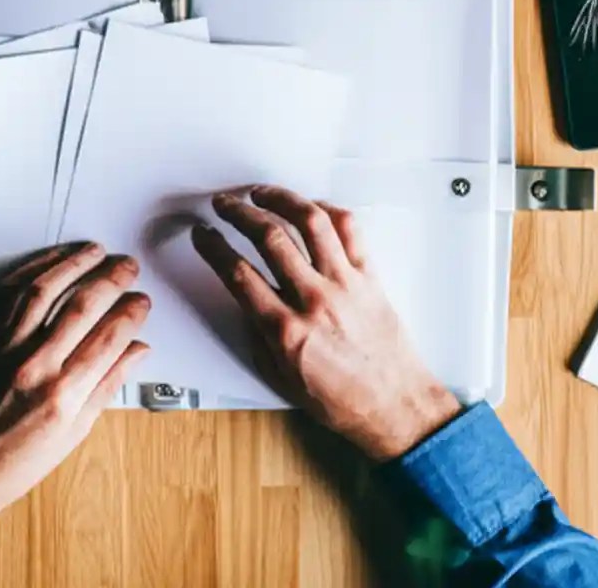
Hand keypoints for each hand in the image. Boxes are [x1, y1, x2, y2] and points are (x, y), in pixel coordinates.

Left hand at [0, 244, 150, 520]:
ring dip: (75, 264)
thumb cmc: (15, 461)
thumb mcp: (75, 433)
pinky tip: (54, 261)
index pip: (110, 337)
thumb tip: (138, 349)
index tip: (142, 300)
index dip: (132, 312)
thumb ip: (107, 385)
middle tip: (128, 267)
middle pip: (83, 306)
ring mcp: (5, 348)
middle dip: (112, 279)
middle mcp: (35, 366)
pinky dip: (34, 270)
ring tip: (96, 252)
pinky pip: (9, 293)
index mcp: (64, 395)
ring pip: (46, 289)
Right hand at [191, 186, 459, 460]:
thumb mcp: (281, 376)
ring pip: (311, 222)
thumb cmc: (343, 400)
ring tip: (262, 192)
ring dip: (281, 199)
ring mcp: (345, 284)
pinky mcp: (370, 277)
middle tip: (225, 204)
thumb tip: (246, 300)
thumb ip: (259, 334)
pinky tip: (312, 206)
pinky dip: (328, 210)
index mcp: (286, 331)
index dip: (213, 247)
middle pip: (269, 238)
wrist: (394, 406)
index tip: (204, 235)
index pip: (238, 273)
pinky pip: (350, 230)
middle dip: (239, 213)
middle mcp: (315, 300)